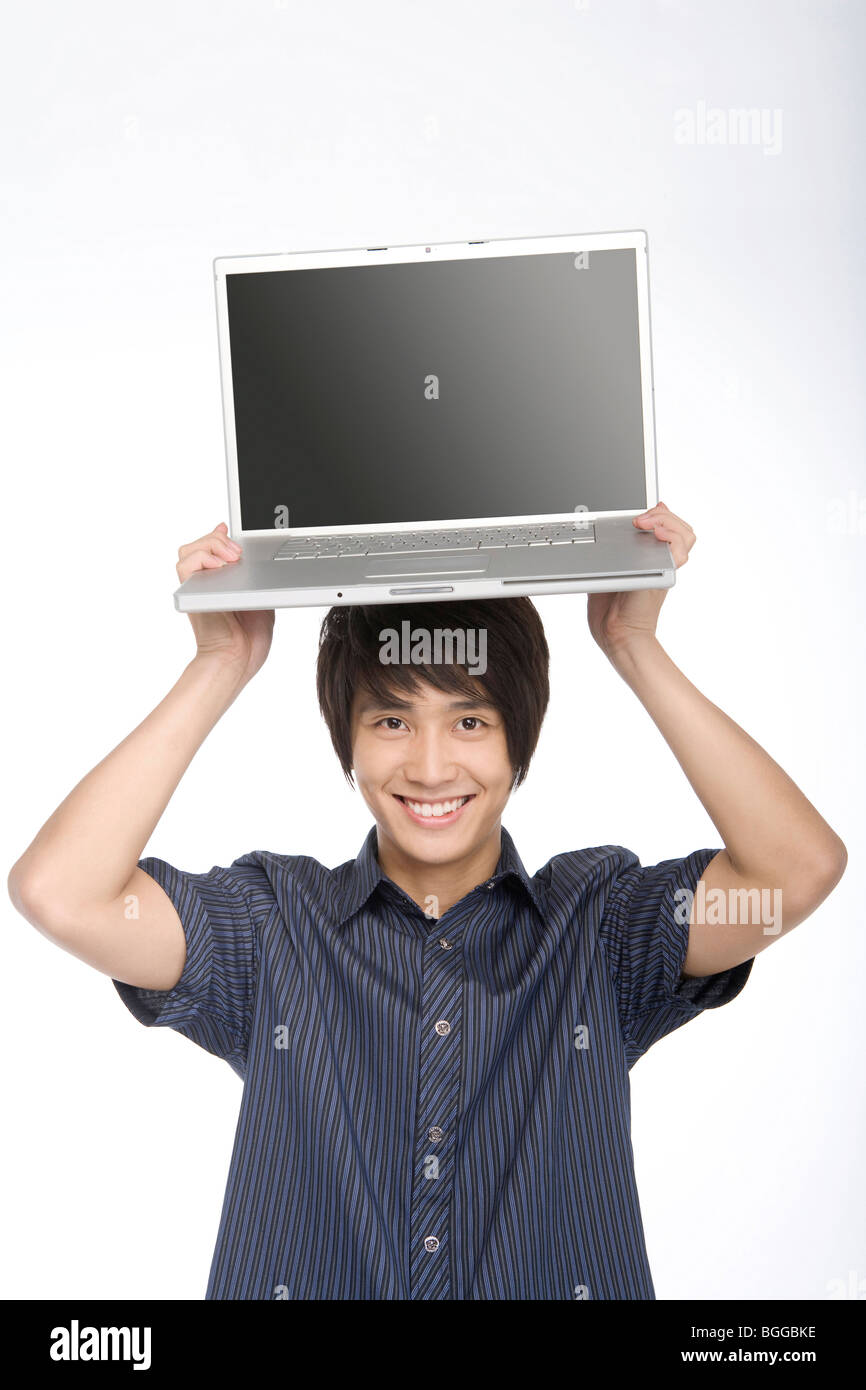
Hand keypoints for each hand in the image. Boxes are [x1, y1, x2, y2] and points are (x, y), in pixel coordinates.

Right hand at [176, 523, 274, 683]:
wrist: (238, 659)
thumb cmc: (248, 640)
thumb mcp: (261, 599)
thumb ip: (257, 579)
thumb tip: (262, 563)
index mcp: (219, 582)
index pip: (211, 548)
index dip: (218, 535)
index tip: (229, 528)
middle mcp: (204, 583)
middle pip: (199, 544)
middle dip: (219, 539)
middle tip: (238, 552)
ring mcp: (196, 588)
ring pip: (188, 550)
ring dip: (211, 545)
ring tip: (232, 557)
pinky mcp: (191, 594)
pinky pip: (185, 565)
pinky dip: (202, 558)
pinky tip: (221, 567)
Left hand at [587, 502, 694, 657]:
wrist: (614, 632)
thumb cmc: (607, 607)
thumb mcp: (604, 569)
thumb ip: (609, 549)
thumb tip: (601, 526)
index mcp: (651, 556)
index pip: (666, 523)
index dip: (659, 511)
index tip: (641, 509)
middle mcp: (662, 560)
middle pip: (679, 525)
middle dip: (661, 513)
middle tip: (638, 518)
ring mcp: (666, 568)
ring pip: (685, 534)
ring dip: (667, 521)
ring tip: (645, 523)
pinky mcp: (665, 577)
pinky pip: (681, 552)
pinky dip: (672, 538)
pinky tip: (656, 534)